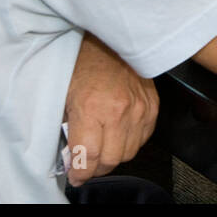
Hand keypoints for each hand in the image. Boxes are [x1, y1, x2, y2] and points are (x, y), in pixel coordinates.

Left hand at [63, 34, 158, 186]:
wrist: (110, 40)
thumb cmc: (84, 64)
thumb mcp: (64, 97)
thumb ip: (69, 130)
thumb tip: (73, 156)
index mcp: (92, 108)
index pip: (89, 156)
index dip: (81, 173)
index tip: (76, 176)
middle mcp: (120, 111)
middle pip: (112, 159)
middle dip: (96, 168)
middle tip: (87, 166)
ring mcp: (140, 108)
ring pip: (130, 152)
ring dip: (115, 156)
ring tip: (103, 149)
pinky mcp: (152, 105)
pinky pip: (144, 137)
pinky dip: (131, 141)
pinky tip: (119, 135)